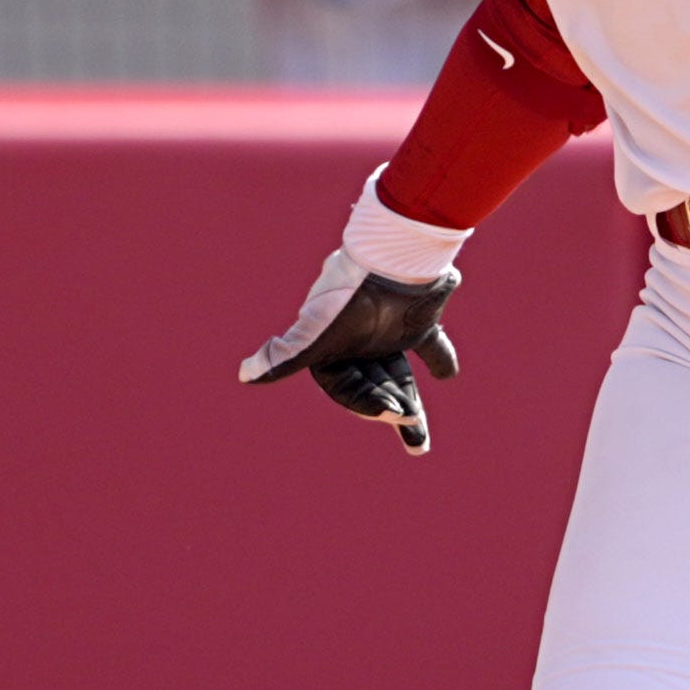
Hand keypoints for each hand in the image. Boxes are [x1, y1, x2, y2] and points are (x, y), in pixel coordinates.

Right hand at [240, 250, 459, 455]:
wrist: (395, 253)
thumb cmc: (351, 295)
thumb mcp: (316, 332)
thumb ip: (285, 358)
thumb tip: (242, 376)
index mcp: (329, 345)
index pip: (345, 387)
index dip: (367, 404)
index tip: (396, 413)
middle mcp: (357, 339)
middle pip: (372, 384)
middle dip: (390, 410)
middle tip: (414, 431)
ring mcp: (387, 329)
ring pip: (397, 373)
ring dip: (410, 401)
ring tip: (421, 436)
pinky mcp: (418, 319)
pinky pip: (430, 345)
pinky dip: (440, 361)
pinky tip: (446, 376)